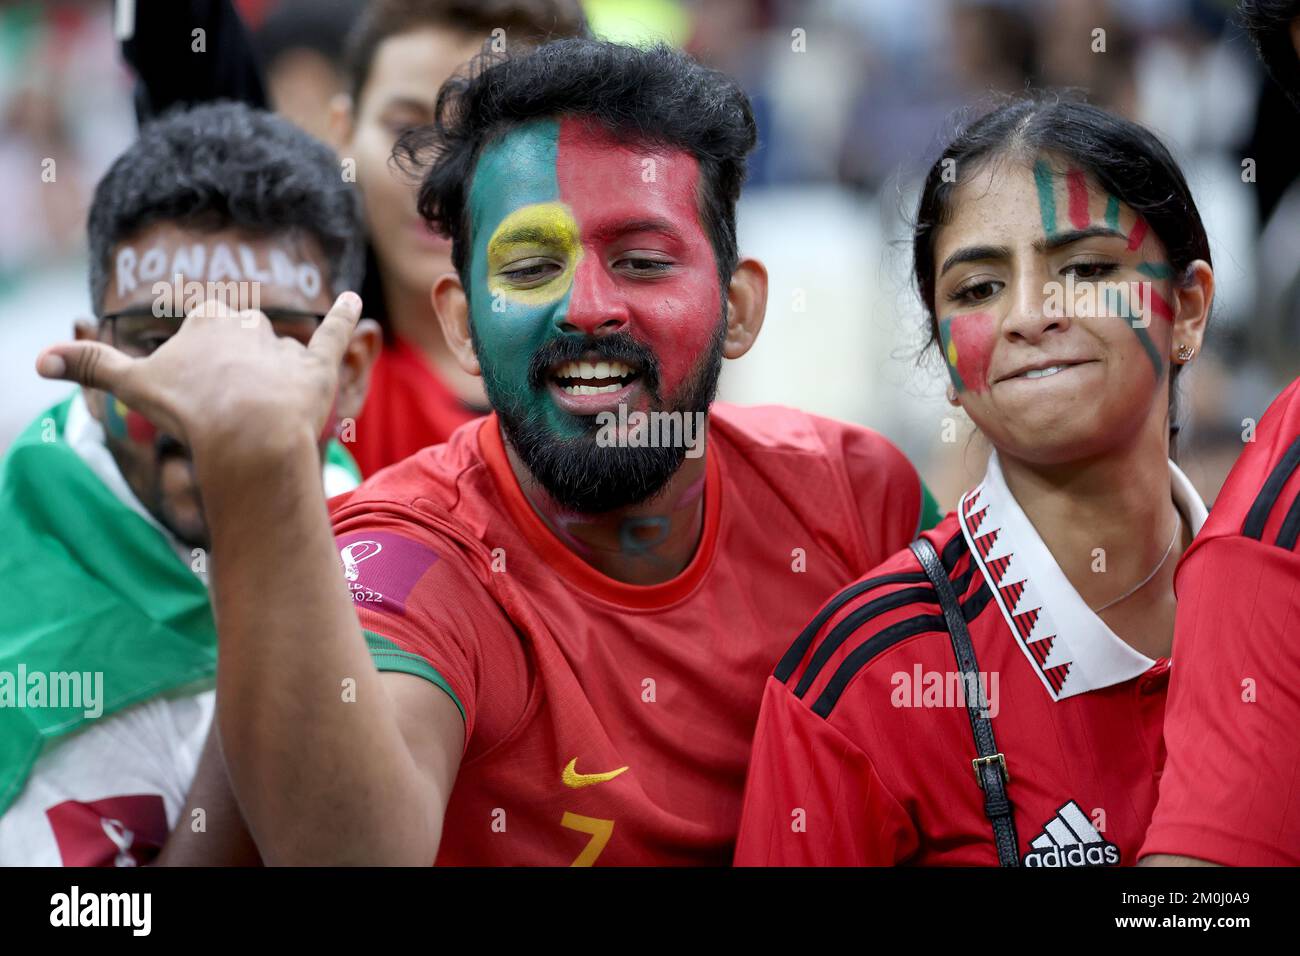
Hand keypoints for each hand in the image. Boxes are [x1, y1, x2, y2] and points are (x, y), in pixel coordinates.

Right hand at [36, 293, 362, 463]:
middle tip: (229, 402)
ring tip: (264, 409)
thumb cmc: (190, 408)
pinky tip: (356, 299)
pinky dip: (347, 317)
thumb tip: (39, 360)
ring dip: (275, 374)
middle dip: (238, 365)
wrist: (249, 432)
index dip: (202, 360)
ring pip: (280, 353)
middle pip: (243, 337)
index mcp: (207, 320)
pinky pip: (335, 335)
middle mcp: (249, 325)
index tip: (198, 386)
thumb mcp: (132, 385)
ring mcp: (284, 347)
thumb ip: (93, 366)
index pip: (205, 327)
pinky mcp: (318, 367)